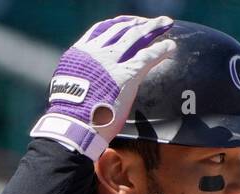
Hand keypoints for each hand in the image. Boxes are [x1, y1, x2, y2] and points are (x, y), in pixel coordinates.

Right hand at [29, 15, 176, 159]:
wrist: (73, 126)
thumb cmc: (71, 116)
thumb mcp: (69, 88)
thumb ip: (80, 78)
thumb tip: (86, 85)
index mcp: (80, 53)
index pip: (102, 29)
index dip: (119, 23)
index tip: (130, 22)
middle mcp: (96, 52)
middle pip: (122, 28)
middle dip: (140, 22)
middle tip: (155, 21)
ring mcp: (112, 62)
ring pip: (136, 36)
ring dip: (153, 28)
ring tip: (166, 24)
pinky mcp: (127, 75)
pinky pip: (147, 56)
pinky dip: (160, 49)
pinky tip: (170, 47)